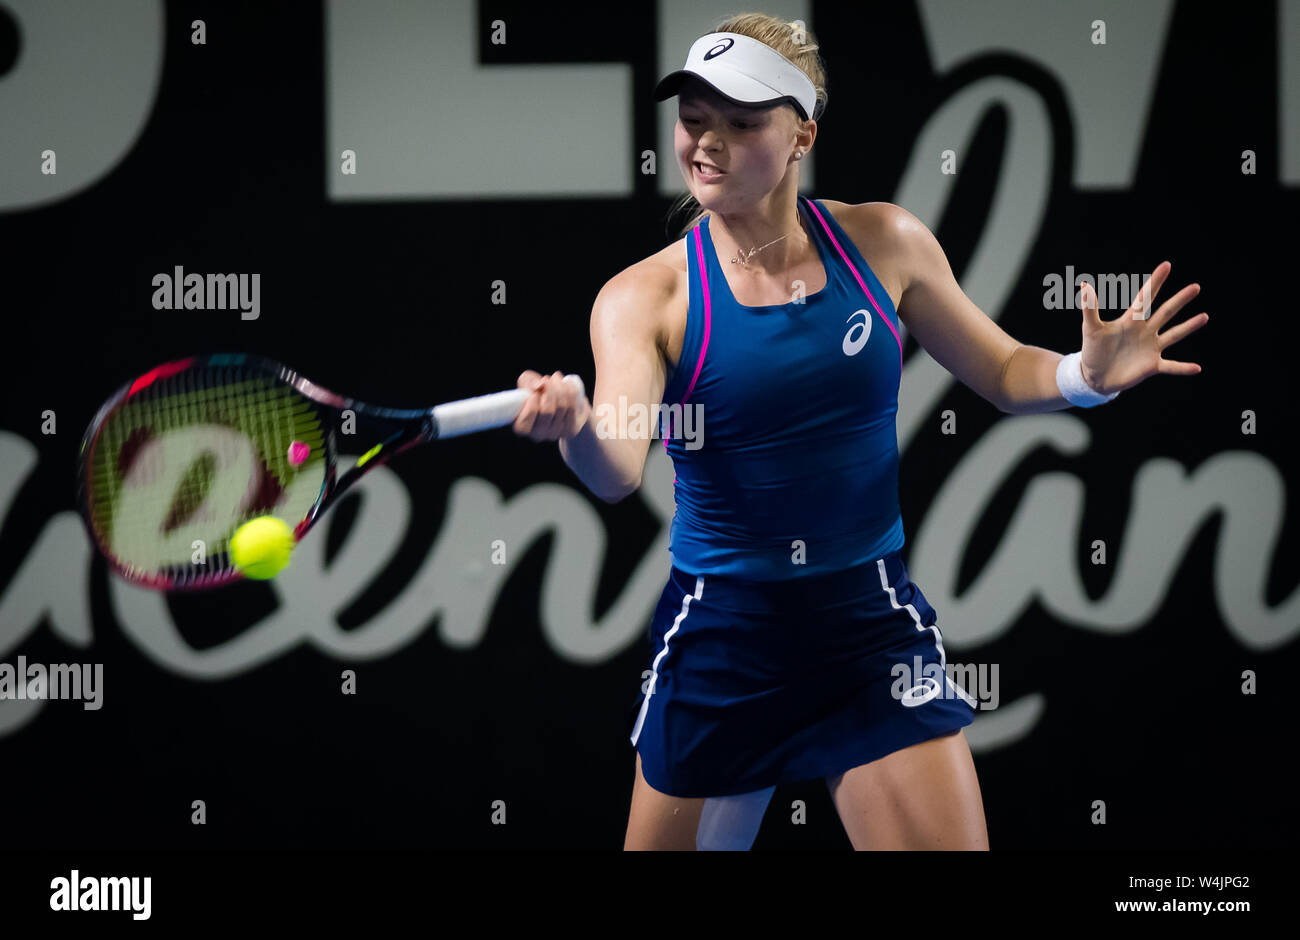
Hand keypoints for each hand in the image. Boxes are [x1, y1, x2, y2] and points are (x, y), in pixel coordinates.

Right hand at [513, 369, 590, 440]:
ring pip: (561, 407)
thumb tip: (539, 385)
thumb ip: (527, 382)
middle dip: (549, 390)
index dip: (531, 407)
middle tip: (546, 379)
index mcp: (522, 427)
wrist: (561, 401)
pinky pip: (572, 406)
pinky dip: (570, 391)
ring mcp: (555, 433)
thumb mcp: (527, 383)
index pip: (523, 426)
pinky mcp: (570, 430)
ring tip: (556, 377)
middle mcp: (538, 434)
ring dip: (559, 387)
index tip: (534, 393)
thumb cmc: (538, 393)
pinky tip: (566, 383)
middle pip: (547, 411)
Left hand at [1078, 261, 1208, 394]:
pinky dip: (1183, 368)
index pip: (1145, 297)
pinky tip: (1197, 368)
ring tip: (1204, 317)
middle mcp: (1145, 331)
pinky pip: (1171, 367)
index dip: (1155, 282)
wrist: (1094, 376)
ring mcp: (1150, 348)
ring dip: (1188, 326)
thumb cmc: (1093, 350)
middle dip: (1180, 300)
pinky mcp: (1151, 366)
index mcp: (1131, 320)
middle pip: (1165, 312)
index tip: (1166, 265)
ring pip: (1174, 335)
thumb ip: (1090, 308)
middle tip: (1195, 287)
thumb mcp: (1090, 329)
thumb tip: (1085, 285)